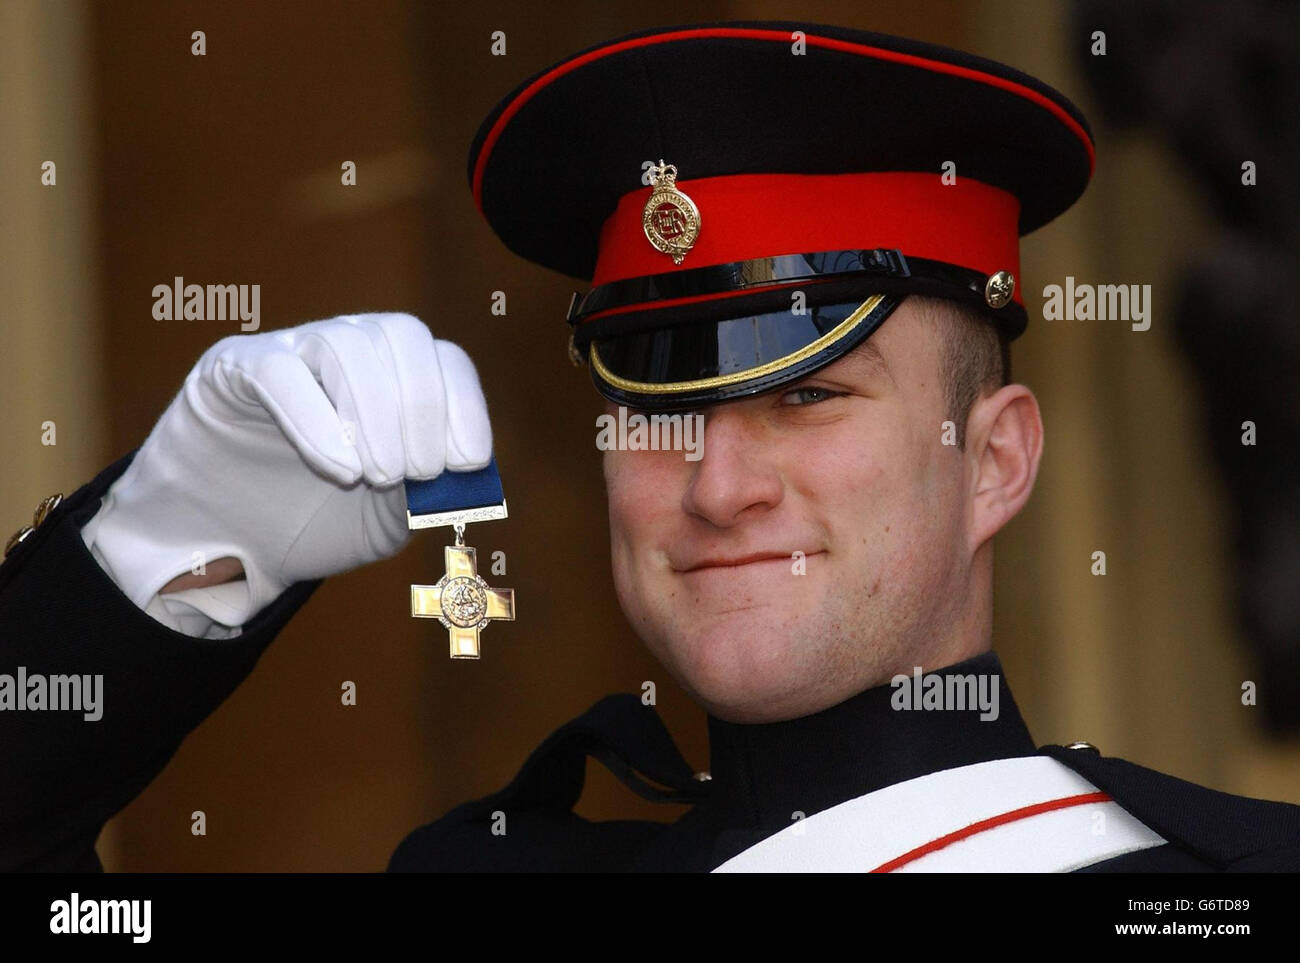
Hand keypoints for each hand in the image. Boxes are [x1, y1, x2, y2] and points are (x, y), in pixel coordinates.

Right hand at [83, 313, 491, 625]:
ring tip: (375, 477)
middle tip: (418, 473)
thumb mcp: (385, 518)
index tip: (468, 463)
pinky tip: (339, 470)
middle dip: (422, 407)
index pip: (443, 359)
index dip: (464, 407)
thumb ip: (421, 495)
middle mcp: (349, 346)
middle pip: (401, 336)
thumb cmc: (317, 520)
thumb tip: (455, 474)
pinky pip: (280, 372)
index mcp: (396, 375)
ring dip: (374, 413)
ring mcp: (292, 349)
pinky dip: (317, 421)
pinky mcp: (235, 366)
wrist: (228, 545)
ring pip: (345, 344)